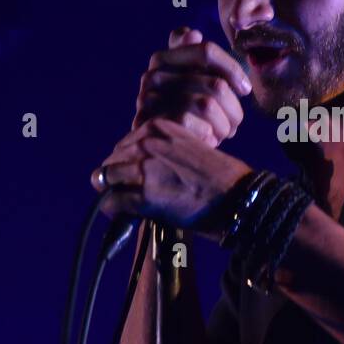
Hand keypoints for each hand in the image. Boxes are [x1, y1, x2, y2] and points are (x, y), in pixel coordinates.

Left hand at [90, 118, 254, 242]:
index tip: (133, 179)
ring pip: (106, 179)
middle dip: (116, 179)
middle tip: (127, 195)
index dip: (126, 165)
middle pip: (112, 161)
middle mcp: (148, 143)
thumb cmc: (220, 177)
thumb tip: (136, 168)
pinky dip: (114, 211)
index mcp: (158, 128)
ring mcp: (144, 168)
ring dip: (113, 193)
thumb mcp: (187, 147)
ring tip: (125, 206)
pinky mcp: (145, 194)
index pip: (124, 145)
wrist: (238, 197)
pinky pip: (112, 202)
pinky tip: (126, 216)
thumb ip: (161, 151)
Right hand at [133, 27, 250, 147]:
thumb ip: (193, 55)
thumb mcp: (189, 80)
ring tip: (222, 133)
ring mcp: (150, 100)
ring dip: (224, 126)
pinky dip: (210, 138)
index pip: (206, 51)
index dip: (232, 70)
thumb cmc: (180, 111)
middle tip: (234, 122)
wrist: (153, 150)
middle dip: (233, 108)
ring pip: (209, 106)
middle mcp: (152, 76)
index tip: (245, 89)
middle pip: (216, 84)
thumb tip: (192, 33)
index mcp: (162, 58)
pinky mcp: (155, 127)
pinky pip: (200, 128)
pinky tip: (207, 142)